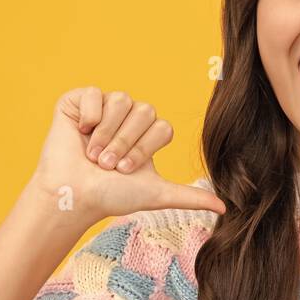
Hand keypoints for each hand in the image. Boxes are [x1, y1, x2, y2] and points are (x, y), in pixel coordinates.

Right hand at [30, 87, 226, 221]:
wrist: (73, 194)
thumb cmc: (111, 195)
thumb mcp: (157, 193)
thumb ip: (190, 196)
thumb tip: (226, 206)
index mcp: (148, 134)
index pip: (163, 126)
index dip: (145, 148)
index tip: (126, 170)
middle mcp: (128, 117)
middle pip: (145, 111)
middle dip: (126, 143)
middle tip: (108, 165)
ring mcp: (104, 107)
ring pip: (122, 100)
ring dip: (107, 134)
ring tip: (93, 155)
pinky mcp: (80, 100)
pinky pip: (95, 92)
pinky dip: (89, 115)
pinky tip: (80, 131)